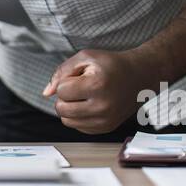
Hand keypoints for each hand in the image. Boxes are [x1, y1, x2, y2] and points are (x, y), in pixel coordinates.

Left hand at [41, 47, 157, 134]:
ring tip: (84, 95)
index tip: (79, 77)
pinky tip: (90, 104)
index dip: (65, 81)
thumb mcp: (86, 58)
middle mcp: (102, 107)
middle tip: (79, 87)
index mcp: (97, 86)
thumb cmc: (111, 65)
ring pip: (67, 121)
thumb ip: (61, 72)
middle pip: (61, 109)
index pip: (61, 91)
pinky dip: (79, 116)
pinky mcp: (106, 128)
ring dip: (69, 108)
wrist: (139, 76)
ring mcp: (105, 120)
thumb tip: (46, 93)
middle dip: (65, 96)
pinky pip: (78, 127)